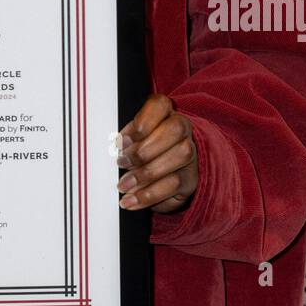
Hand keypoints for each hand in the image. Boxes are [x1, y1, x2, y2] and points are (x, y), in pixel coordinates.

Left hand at [116, 93, 197, 213]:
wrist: (168, 171)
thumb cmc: (144, 149)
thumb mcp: (133, 139)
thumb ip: (126, 139)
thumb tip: (114, 150)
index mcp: (165, 112)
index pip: (160, 105)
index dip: (141, 122)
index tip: (122, 141)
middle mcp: (182, 129)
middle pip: (174, 130)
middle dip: (144, 149)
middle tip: (121, 163)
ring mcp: (191, 153)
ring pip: (179, 155)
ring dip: (146, 173)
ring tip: (123, 185)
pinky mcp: (191, 177)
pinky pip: (173, 184)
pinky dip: (148, 195)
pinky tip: (131, 200)